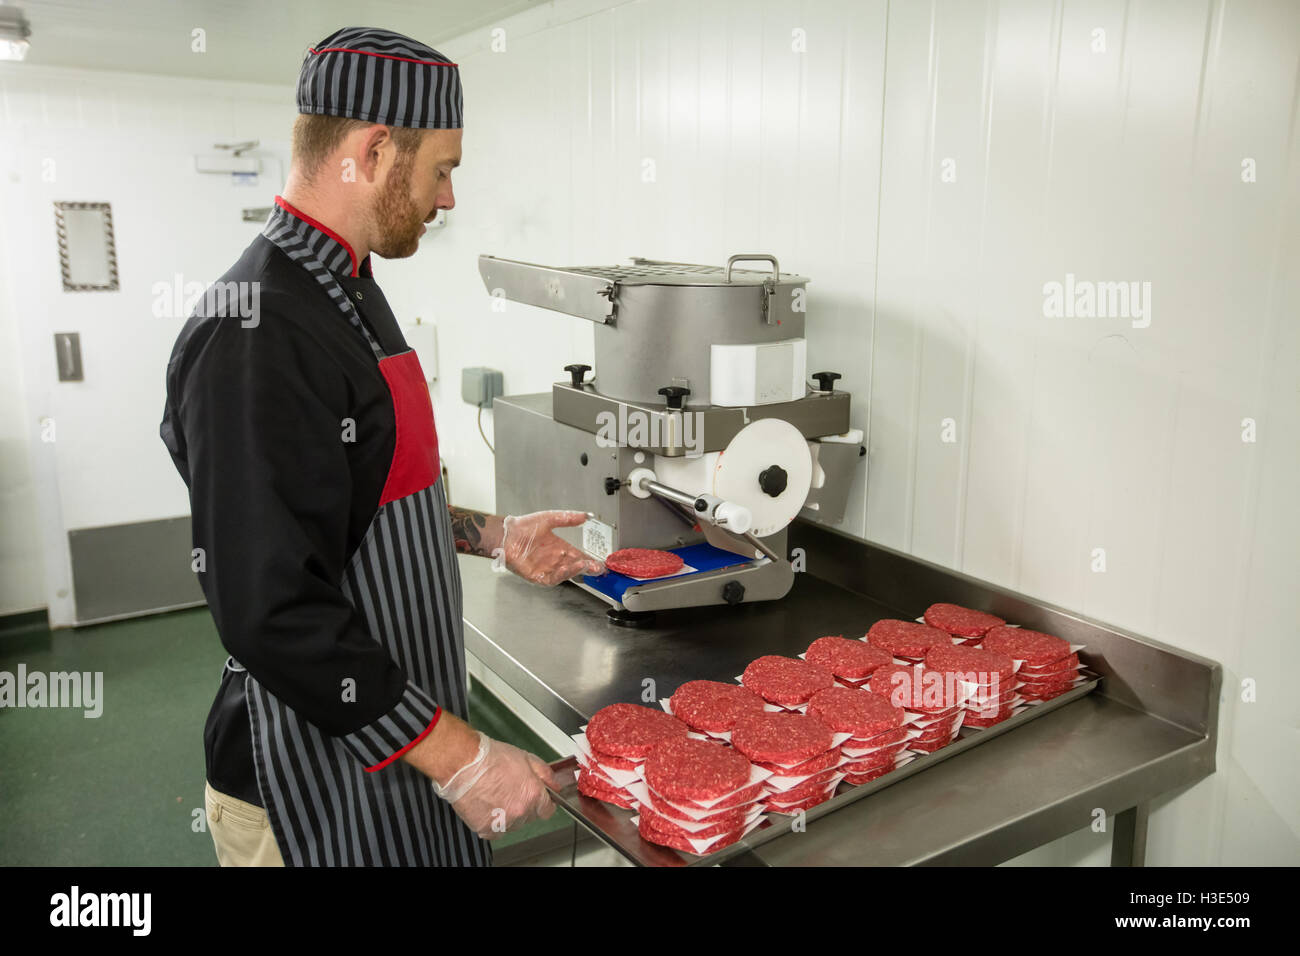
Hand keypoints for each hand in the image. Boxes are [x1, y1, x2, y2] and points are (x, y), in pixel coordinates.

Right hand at [434, 732, 561, 839]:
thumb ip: (544, 773)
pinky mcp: (486, 828)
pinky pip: (495, 831)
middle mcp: (520, 811)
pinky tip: (487, 805)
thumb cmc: (490, 758)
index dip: (543, 803)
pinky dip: (492, 822)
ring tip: (495, 796)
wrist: (463, 764)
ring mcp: (503, 822)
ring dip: (507, 814)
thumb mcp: (525, 758)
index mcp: (533, 794)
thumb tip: (555, 786)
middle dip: (524, 805)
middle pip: (529, 817)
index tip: (538, 799)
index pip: (548, 810)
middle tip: (510, 790)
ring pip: (512, 825)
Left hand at [497, 510, 605, 586]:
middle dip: (588, 567)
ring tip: (586, 566)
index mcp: (559, 547)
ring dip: (577, 570)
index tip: (600, 561)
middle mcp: (554, 559)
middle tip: (598, 567)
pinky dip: (562, 574)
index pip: (578, 556)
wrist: (505, 534)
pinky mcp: (537, 576)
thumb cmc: (523, 526)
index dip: (590, 559)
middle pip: (575, 566)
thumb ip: (568, 518)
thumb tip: (586, 515)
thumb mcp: (550, 518)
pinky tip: (568, 568)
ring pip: (566, 573)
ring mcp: (546, 569)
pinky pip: (553, 578)